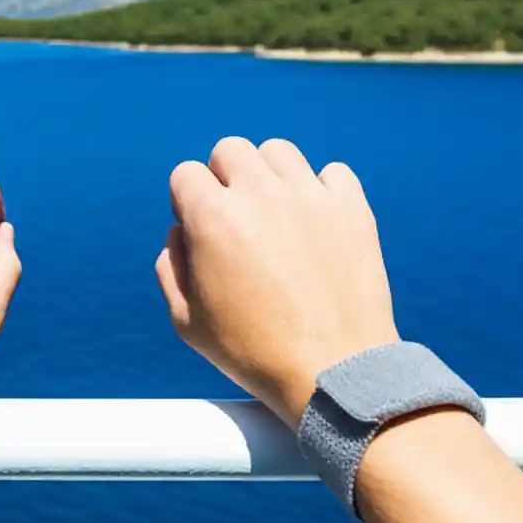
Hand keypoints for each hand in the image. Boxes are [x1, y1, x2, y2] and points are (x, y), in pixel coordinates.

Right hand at [155, 137, 399, 427]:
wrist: (332, 372)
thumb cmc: (254, 354)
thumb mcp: (187, 323)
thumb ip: (171, 268)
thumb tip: (181, 231)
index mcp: (212, 218)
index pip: (185, 173)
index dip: (186, 201)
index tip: (200, 229)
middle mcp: (260, 194)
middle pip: (230, 150)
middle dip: (224, 178)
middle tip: (236, 218)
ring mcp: (310, 196)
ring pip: (278, 152)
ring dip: (269, 176)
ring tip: (276, 214)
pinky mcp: (352, 208)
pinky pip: (333, 172)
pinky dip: (322, 189)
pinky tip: (317, 223)